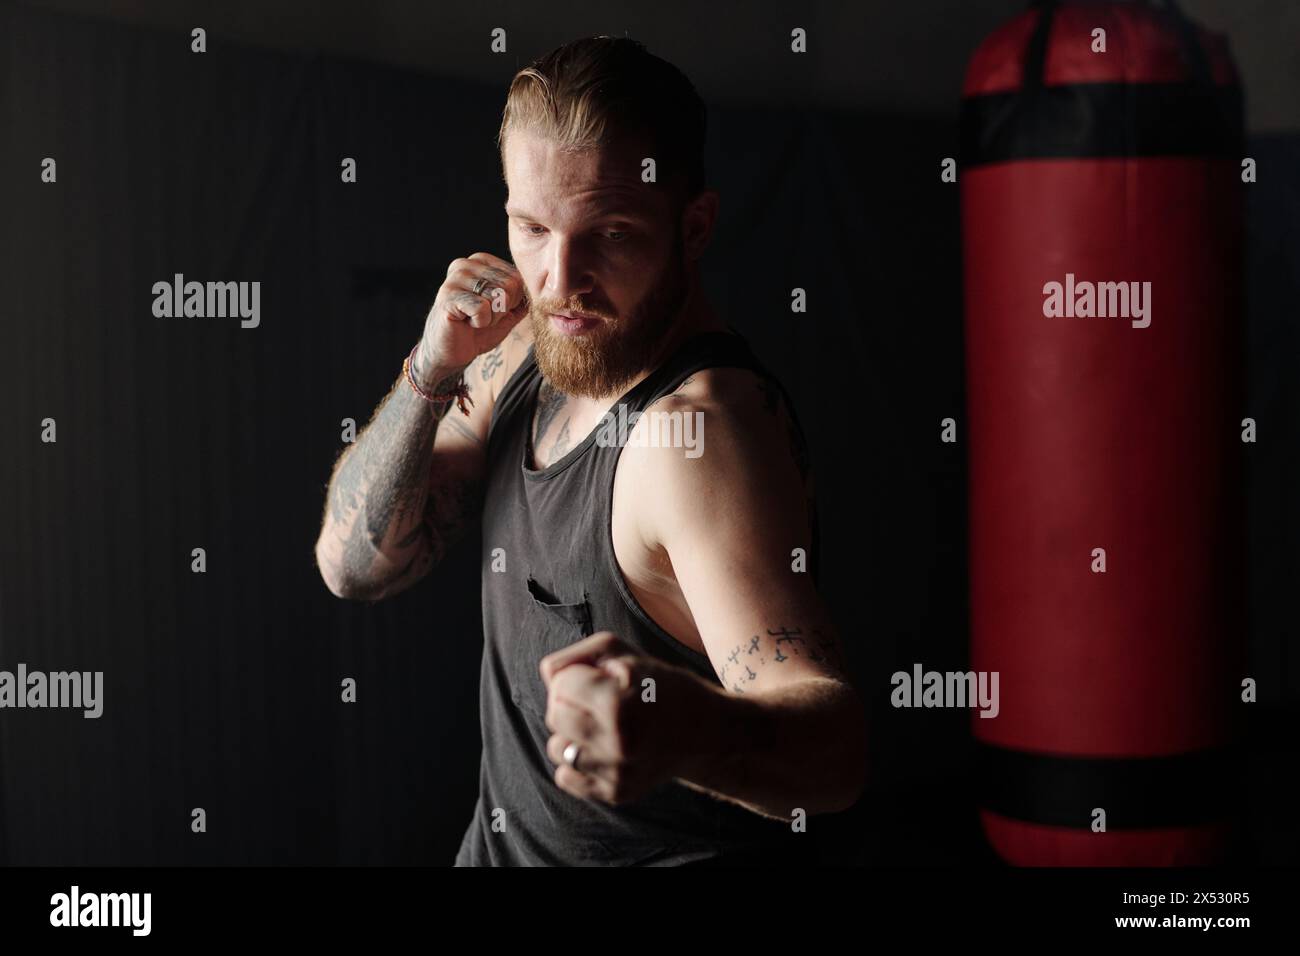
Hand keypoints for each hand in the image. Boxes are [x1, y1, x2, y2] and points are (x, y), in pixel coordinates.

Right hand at [415, 252, 529, 383]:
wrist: (451, 353)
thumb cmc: (478, 330)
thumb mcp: (508, 311)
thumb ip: (524, 297)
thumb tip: (545, 290)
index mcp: (481, 262)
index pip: (518, 277)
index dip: (513, 302)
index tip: (493, 310)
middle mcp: (466, 264)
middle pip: (510, 285)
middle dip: (502, 310)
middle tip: (482, 317)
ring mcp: (455, 278)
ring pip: (498, 296)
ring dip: (491, 318)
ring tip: (473, 319)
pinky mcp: (447, 296)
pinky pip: (482, 308)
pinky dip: (480, 323)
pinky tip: (466, 323)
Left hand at [539, 631, 714, 804]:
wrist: (705, 732)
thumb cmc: (660, 686)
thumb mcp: (624, 653)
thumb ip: (576, 658)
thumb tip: (547, 677)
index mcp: (618, 704)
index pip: (560, 685)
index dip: (577, 675)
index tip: (599, 678)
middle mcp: (617, 743)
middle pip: (554, 716)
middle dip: (569, 701)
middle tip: (597, 700)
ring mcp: (617, 773)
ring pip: (556, 748)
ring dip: (571, 734)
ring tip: (601, 725)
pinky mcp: (617, 793)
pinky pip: (565, 777)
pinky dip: (576, 762)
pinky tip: (601, 748)